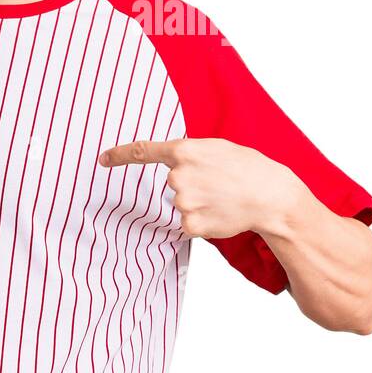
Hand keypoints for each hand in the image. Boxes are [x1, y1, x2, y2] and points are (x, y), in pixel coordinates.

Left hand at [98, 137, 306, 238]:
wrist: (269, 195)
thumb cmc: (246, 167)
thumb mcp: (216, 148)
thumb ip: (188, 154)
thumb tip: (172, 166)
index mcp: (184, 150)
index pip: (142, 151)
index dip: (119, 155)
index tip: (103, 159)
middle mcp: (178, 176)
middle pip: (172, 183)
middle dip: (190, 184)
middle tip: (217, 183)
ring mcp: (183, 202)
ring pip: (180, 204)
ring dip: (198, 203)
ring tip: (223, 197)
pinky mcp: (190, 225)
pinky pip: (186, 223)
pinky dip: (202, 220)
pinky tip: (220, 213)